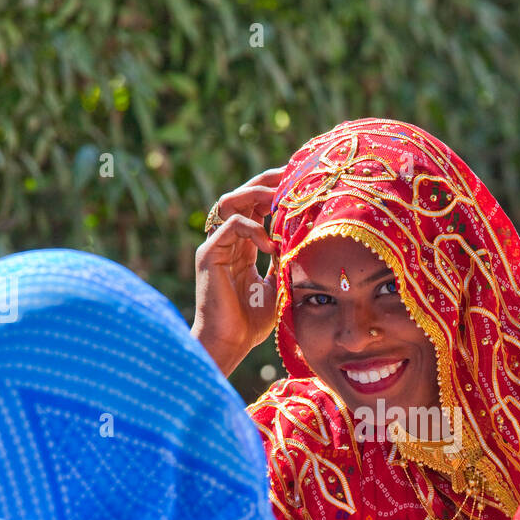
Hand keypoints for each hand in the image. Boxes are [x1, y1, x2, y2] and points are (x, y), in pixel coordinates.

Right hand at [192, 166, 285, 374]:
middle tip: (292, 175)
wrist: (230, 343)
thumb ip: (287, 259)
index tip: (301, 182)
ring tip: (281, 202)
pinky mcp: (210, 254)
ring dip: (258, 196)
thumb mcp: (279, 284)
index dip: (276, 190)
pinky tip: (272, 246)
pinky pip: (232, 225)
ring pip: (231, 200)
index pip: (257, 204)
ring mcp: (216, 244)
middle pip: (242, 193)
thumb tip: (309, 236)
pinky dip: (255, 229)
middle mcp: (227, 240)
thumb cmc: (253, 321)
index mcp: (243, 245)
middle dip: (268, 180)